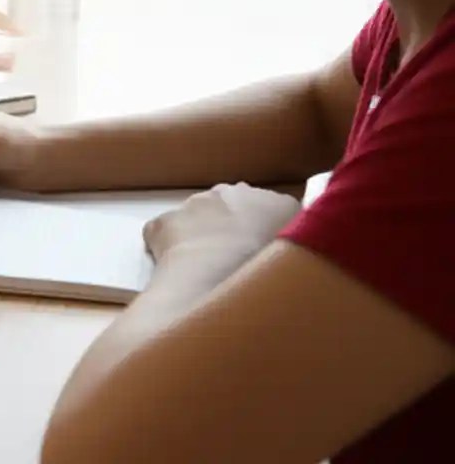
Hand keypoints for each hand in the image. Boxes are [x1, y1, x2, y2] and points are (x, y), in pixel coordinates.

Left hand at [143, 183, 301, 263]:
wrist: (219, 274)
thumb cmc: (269, 269)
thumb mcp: (305, 256)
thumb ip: (303, 245)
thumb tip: (301, 248)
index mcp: (272, 201)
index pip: (271, 210)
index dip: (265, 232)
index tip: (263, 252)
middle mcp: (230, 193)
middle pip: (232, 208)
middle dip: (231, 229)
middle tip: (234, 261)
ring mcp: (192, 205)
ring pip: (197, 218)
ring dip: (200, 237)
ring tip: (206, 269)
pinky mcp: (162, 223)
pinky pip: (164, 233)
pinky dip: (167, 247)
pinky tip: (177, 268)